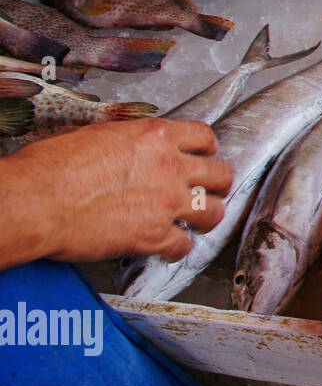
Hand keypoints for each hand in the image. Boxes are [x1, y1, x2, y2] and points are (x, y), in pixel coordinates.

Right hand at [0, 119, 233, 268]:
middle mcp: (169, 167)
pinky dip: (178, 249)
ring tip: (199, 221)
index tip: (204, 156)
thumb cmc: (52, 168)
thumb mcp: (97, 136)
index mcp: (155, 137)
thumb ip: (128, 143)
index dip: (207, 149)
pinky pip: (184, 245)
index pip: (203, 137)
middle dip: (218, 183)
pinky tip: (170, 248)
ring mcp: (166, 203)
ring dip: (208, 217)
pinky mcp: (155, 236)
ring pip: (213, 212)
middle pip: (220, 174)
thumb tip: (130, 150)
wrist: (37, 201)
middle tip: (212, 189)